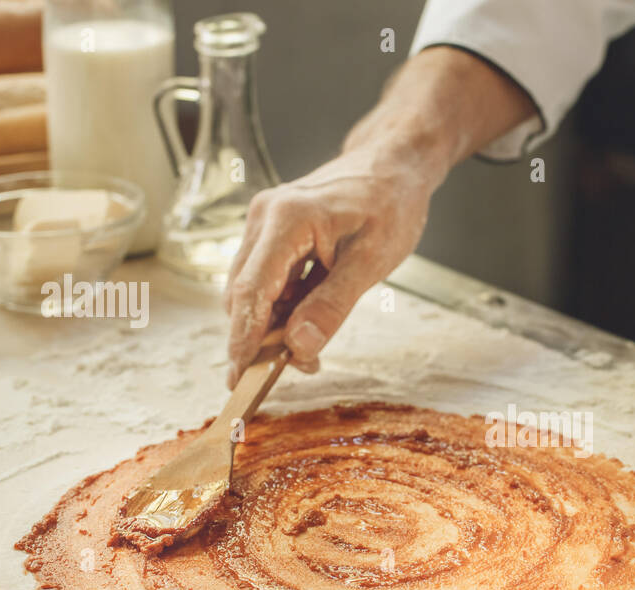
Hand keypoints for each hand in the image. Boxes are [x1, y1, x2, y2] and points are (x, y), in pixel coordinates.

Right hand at [223, 147, 435, 384]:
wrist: (394, 166)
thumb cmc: (390, 204)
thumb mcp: (372, 261)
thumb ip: (333, 305)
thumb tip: (299, 346)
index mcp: (286, 219)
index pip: (251, 290)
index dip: (244, 339)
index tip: (241, 378)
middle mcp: (264, 218)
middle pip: (243, 294)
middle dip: (261, 339)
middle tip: (299, 368)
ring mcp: (265, 225)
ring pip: (252, 292)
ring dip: (273, 327)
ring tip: (309, 353)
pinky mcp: (273, 235)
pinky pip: (267, 282)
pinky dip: (282, 310)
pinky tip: (307, 326)